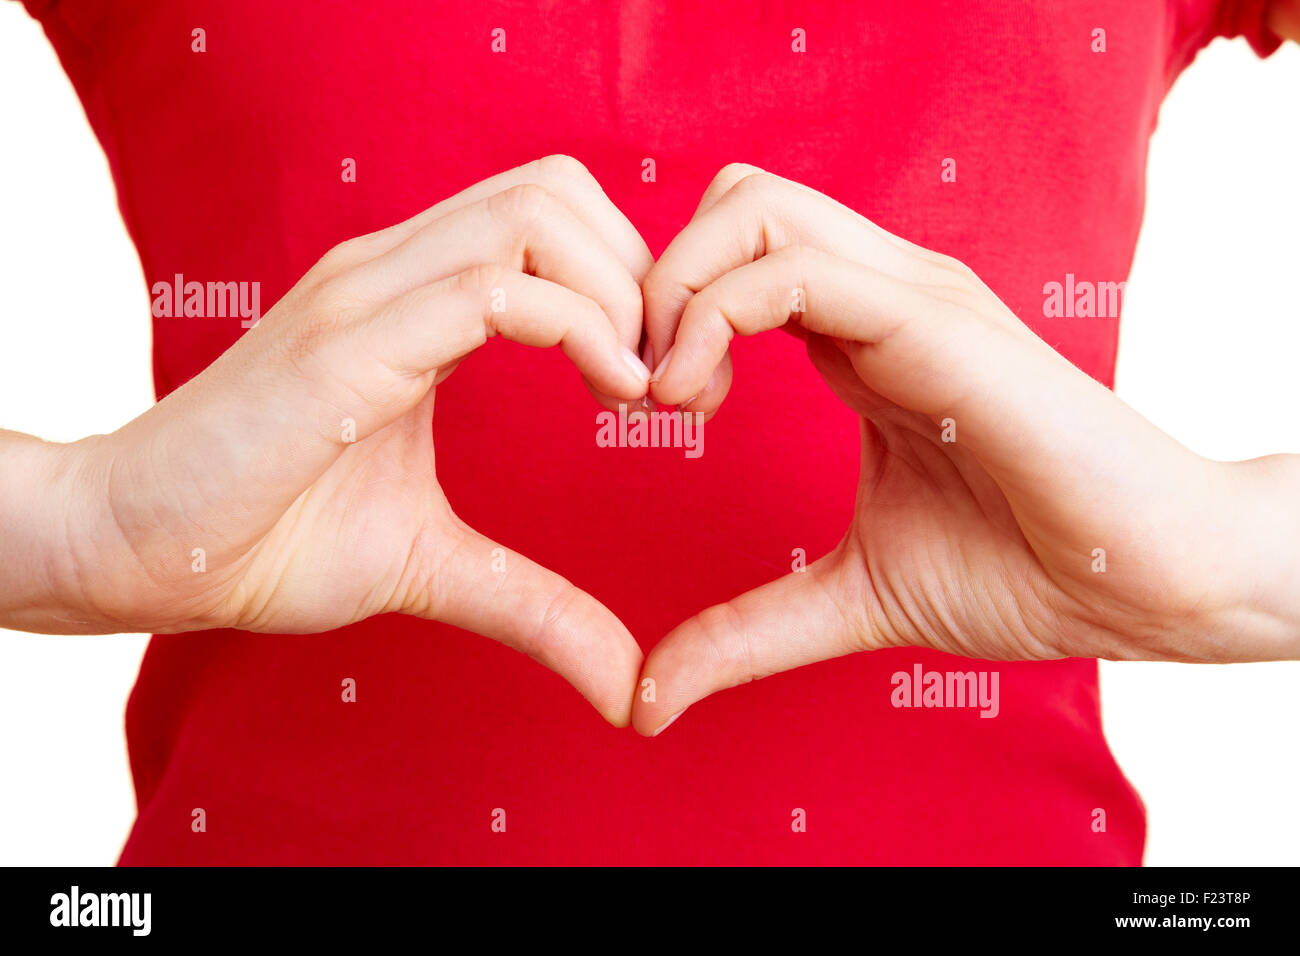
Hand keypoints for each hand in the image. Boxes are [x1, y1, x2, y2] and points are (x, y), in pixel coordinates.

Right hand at [64, 156, 652, 724]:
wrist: (135, 549)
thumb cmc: (268, 539)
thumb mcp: (433, 566)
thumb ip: (535, 605)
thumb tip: (623, 681)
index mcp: (415, 297)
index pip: (553, 217)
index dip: (633, 284)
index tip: (662, 384)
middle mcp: (393, 271)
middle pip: (559, 189)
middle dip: (643, 276)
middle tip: (668, 379)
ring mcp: (366, 296)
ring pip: (534, 218)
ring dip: (620, 296)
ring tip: (639, 391)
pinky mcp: (345, 345)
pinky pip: (488, 292)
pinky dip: (578, 328)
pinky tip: (609, 394)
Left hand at [634, 164, 1284, 735]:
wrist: (1147, 584)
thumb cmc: (1021, 572)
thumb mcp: (847, 598)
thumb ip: (745, 632)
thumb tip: (647, 697)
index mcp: (857, 338)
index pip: (733, 254)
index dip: (660, 314)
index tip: (641, 410)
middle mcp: (880, 296)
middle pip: (732, 200)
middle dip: (653, 282)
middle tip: (643, 389)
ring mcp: (911, 299)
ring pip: (754, 210)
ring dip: (676, 293)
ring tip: (670, 398)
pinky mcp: (939, 324)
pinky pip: (800, 271)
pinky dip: (716, 318)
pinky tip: (700, 404)